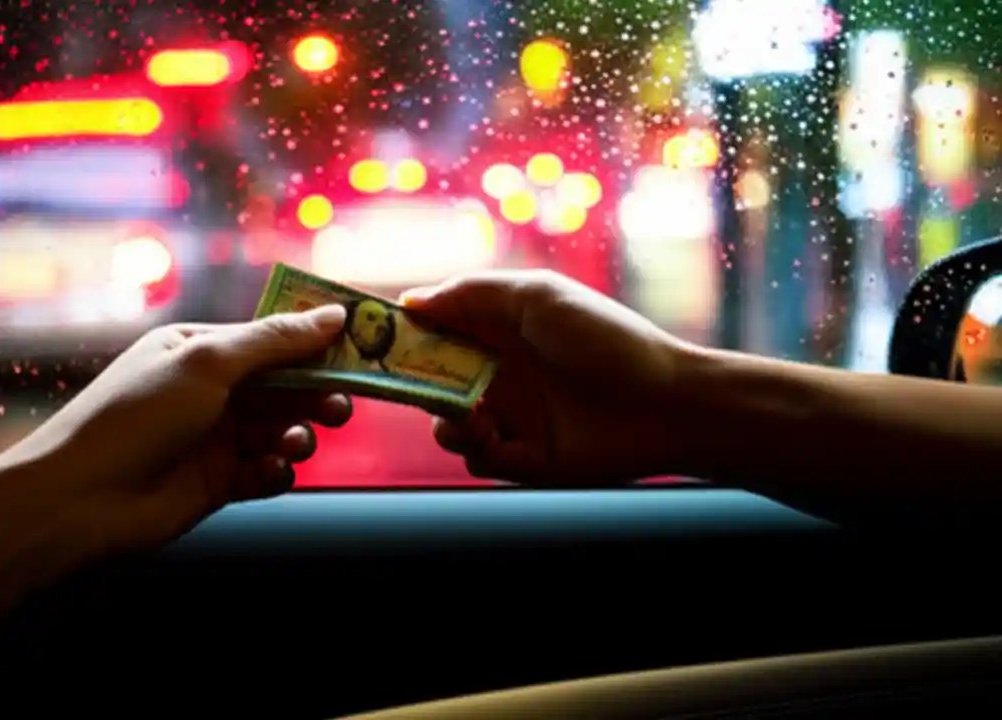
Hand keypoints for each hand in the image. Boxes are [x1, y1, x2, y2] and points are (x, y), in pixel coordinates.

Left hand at [0, 305, 350, 554]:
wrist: (80, 499)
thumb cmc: (135, 417)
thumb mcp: (207, 363)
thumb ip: (274, 341)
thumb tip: (332, 314)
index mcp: (199, 349)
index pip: (271, 339)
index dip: (316, 344)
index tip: (360, 349)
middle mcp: (208, 390)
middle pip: (283, 386)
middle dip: (316, 394)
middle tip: (344, 406)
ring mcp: (212, 437)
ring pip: (279, 430)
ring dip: (298, 435)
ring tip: (299, 442)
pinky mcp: (216, 482)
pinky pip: (264, 472)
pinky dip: (276, 471)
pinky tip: (271, 471)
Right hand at [400, 270, 687, 484]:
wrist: (664, 404)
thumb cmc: (606, 339)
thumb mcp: (536, 295)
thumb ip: (470, 294)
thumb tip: (410, 300)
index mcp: (499, 328)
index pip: (437, 329)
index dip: (404, 333)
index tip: (374, 337)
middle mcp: (500, 371)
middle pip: (432, 380)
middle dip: (412, 382)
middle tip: (405, 383)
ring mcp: (512, 415)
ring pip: (447, 423)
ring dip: (447, 419)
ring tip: (470, 415)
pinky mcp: (524, 457)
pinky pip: (476, 457)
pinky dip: (476, 447)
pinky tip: (496, 435)